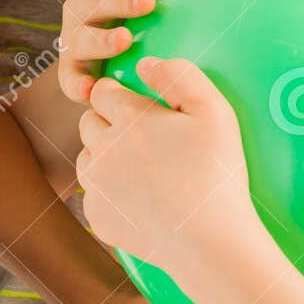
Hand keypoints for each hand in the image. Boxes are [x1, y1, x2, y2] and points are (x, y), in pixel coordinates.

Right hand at [58, 0, 223, 103]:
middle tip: (148, 2)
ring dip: (100, 39)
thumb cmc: (143, 10)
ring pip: (79, 37)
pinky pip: (70, 81)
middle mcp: (82, 8)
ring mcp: (75, 41)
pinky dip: (77, 84)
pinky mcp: (73, 76)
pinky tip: (93, 90)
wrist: (124, 60)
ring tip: (125, 39)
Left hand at [77, 57, 257, 272]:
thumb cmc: (216, 173)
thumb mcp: (215, 111)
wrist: (208, 240)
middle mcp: (102, 147)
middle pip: (89, 122)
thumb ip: (180, 75)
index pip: (104, 91)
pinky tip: (140, 199)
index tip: (140, 105)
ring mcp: (96, 185)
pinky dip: (110, 193)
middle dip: (108, 122)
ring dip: (104, 156)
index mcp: (128, 117)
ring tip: (140, 168)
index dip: (121, 94)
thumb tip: (145, 63)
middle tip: (143, 137)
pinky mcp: (98, 217)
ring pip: (86, 158)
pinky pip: (94, 195)